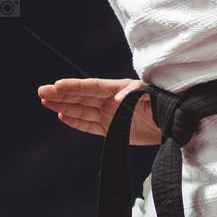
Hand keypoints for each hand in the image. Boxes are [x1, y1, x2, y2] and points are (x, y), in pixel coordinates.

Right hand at [37, 78, 161, 144]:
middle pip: (81, 97)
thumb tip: (114, 99)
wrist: (175, 123)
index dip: (74, 87)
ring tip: (45, 102)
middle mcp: (110, 101)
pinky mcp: (113, 131)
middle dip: (61, 95)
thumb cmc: (164, 104)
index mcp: (118, 89)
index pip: (91, 87)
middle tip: (41, 92)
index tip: (56, 86)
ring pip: (81, 110)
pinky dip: (76, 121)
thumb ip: (132, 94)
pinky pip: (90, 125)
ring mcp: (110, 115)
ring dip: (64, 106)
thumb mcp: (150, 96)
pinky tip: (62, 115)